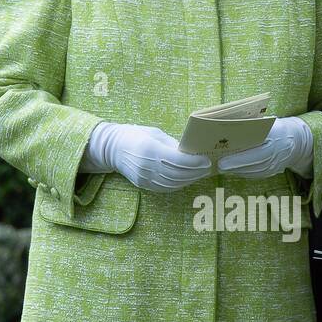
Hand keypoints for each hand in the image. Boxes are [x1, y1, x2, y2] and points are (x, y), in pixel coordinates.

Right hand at [83, 121, 211, 191]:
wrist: (113, 148)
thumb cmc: (136, 136)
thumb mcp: (155, 134)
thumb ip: (172, 144)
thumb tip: (191, 153)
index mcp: (150, 149)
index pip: (177, 160)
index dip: (194, 162)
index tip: (206, 160)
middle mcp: (146, 166)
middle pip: (177, 174)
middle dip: (195, 172)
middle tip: (208, 167)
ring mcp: (144, 178)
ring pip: (173, 183)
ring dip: (190, 179)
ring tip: (201, 173)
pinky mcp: (144, 185)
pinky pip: (166, 187)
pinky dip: (179, 184)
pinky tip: (188, 178)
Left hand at [217, 117, 313, 179]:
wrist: (295, 140)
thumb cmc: (275, 128)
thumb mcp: (266, 123)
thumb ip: (251, 125)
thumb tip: (227, 126)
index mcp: (276, 138)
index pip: (256, 152)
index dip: (238, 159)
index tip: (222, 161)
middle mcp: (277, 154)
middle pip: (253, 163)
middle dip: (234, 165)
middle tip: (219, 166)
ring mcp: (276, 165)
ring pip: (254, 171)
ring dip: (237, 170)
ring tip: (221, 167)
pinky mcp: (273, 171)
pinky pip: (256, 174)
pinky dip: (244, 172)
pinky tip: (232, 169)